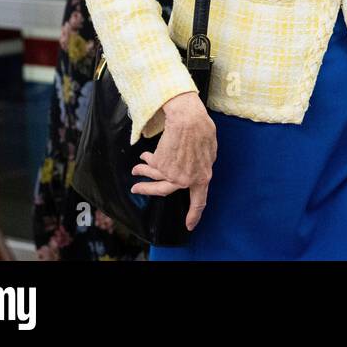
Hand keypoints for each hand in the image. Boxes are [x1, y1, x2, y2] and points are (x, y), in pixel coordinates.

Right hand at [130, 91, 216, 231]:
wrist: (188, 120)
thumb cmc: (202, 130)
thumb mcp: (210, 150)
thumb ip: (202, 163)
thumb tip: (194, 168)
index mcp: (202, 177)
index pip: (199, 201)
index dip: (194, 214)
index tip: (189, 225)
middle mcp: (185, 179)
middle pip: (164, 191)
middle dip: (148, 190)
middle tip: (138, 190)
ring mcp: (171, 173)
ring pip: (153, 176)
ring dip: (143, 172)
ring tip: (136, 170)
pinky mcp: (160, 164)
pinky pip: (151, 163)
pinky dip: (147, 159)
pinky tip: (144, 156)